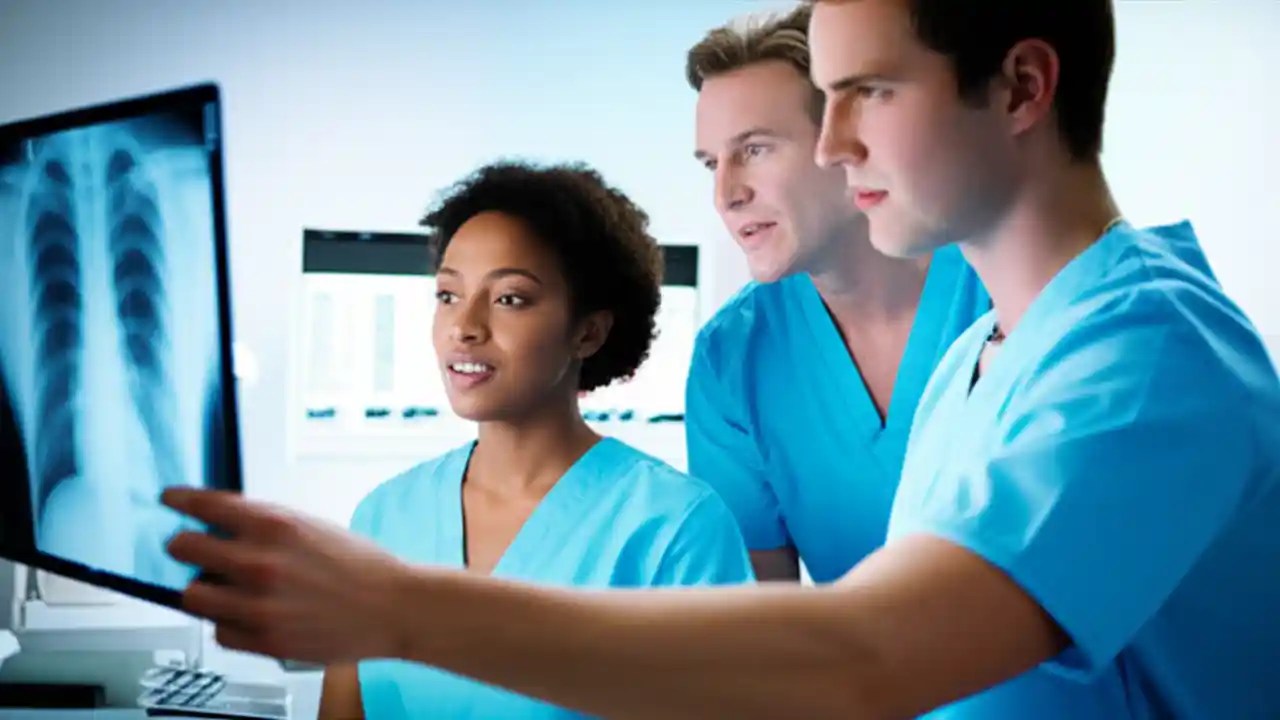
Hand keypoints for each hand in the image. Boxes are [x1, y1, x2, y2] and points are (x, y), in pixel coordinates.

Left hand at [162, 488, 410, 663]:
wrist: (393, 606)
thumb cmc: (361, 566)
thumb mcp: (312, 527)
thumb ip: (266, 527)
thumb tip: (223, 527)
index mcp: (275, 525)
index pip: (205, 505)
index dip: (180, 500)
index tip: (169, 500)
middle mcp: (260, 562)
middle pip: (185, 549)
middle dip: (184, 547)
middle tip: (189, 550)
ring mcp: (258, 604)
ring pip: (193, 595)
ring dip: (202, 589)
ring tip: (219, 589)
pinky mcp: (264, 640)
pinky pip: (219, 631)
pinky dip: (227, 623)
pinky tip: (244, 616)